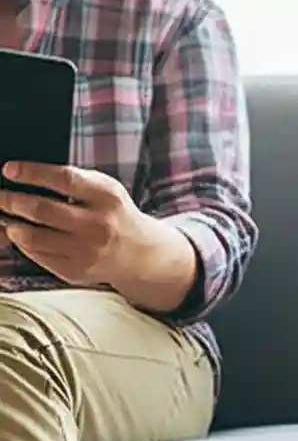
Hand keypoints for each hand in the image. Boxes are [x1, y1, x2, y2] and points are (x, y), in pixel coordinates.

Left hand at [0, 162, 158, 286]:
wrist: (141, 254)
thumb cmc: (115, 215)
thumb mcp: (105, 189)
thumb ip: (72, 180)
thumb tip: (23, 175)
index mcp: (108, 198)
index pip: (64, 180)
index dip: (32, 173)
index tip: (9, 170)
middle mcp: (100, 225)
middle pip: (43, 210)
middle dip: (12, 201)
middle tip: (0, 196)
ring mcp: (88, 251)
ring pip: (34, 237)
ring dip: (13, 226)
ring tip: (7, 218)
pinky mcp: (77, 271)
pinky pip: (39, 255)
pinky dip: (24, 244)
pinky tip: (23, 236)